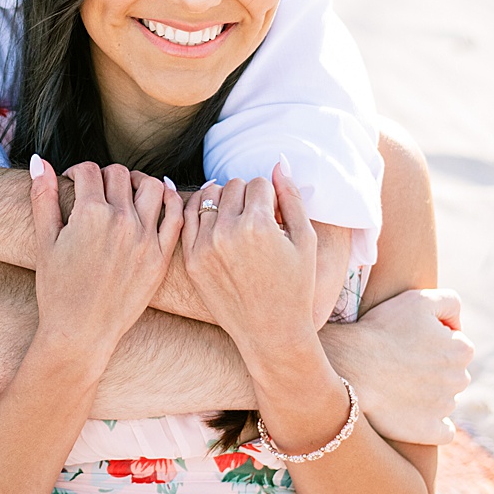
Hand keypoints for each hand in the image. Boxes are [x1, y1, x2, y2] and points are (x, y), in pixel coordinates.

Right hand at [30, 159, 182, 365]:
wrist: (81, 332)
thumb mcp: (44, 241)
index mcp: (90, 214)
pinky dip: (170, 199)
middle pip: (119, 174)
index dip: (76, 170)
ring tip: (127, 191)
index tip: (72, 180)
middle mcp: (122, 221)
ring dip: (138, 181)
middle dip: (104, 175)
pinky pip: (176, 216)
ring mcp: (146, 239)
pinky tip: (159, 198)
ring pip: (152, 186)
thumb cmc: (57, 290)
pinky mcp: (162, 257)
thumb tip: (39, 162)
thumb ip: (43, 197)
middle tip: (96, 188)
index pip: (89, 171)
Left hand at [183, 163, 323, 374]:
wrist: (270, 331)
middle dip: (247, 196)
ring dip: (224, 203)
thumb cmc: (295, 286)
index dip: (271, 196)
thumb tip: (278, 163)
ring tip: (238, 221)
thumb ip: (291, 198)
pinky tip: (216, 222)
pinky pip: (188, 218)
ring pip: (208, 198)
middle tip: (257, 218)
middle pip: (232, 186)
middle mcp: (225, 232)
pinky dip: (201, 214)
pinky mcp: (189, 259)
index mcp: (257, 226)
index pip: (258, 183)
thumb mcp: (305, 241)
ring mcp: (202, 246)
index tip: (275, 213)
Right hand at [328, 288, 470, 445]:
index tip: (406, 341)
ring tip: (394, 385)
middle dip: (431, 368)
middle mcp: (460, 379)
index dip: (430, 340)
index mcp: (462, 349)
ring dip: (427, 394)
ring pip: (444, 399)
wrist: (348, 365)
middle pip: (450, 373)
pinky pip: (442, 431)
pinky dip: (431, 425)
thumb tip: (457, 324)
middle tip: (398, 363)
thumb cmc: (380, 329)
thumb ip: (449, 302)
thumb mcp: (417, 299)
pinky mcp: (430, 430)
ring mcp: (446, 407)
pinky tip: (412, 414)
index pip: (455, 344)